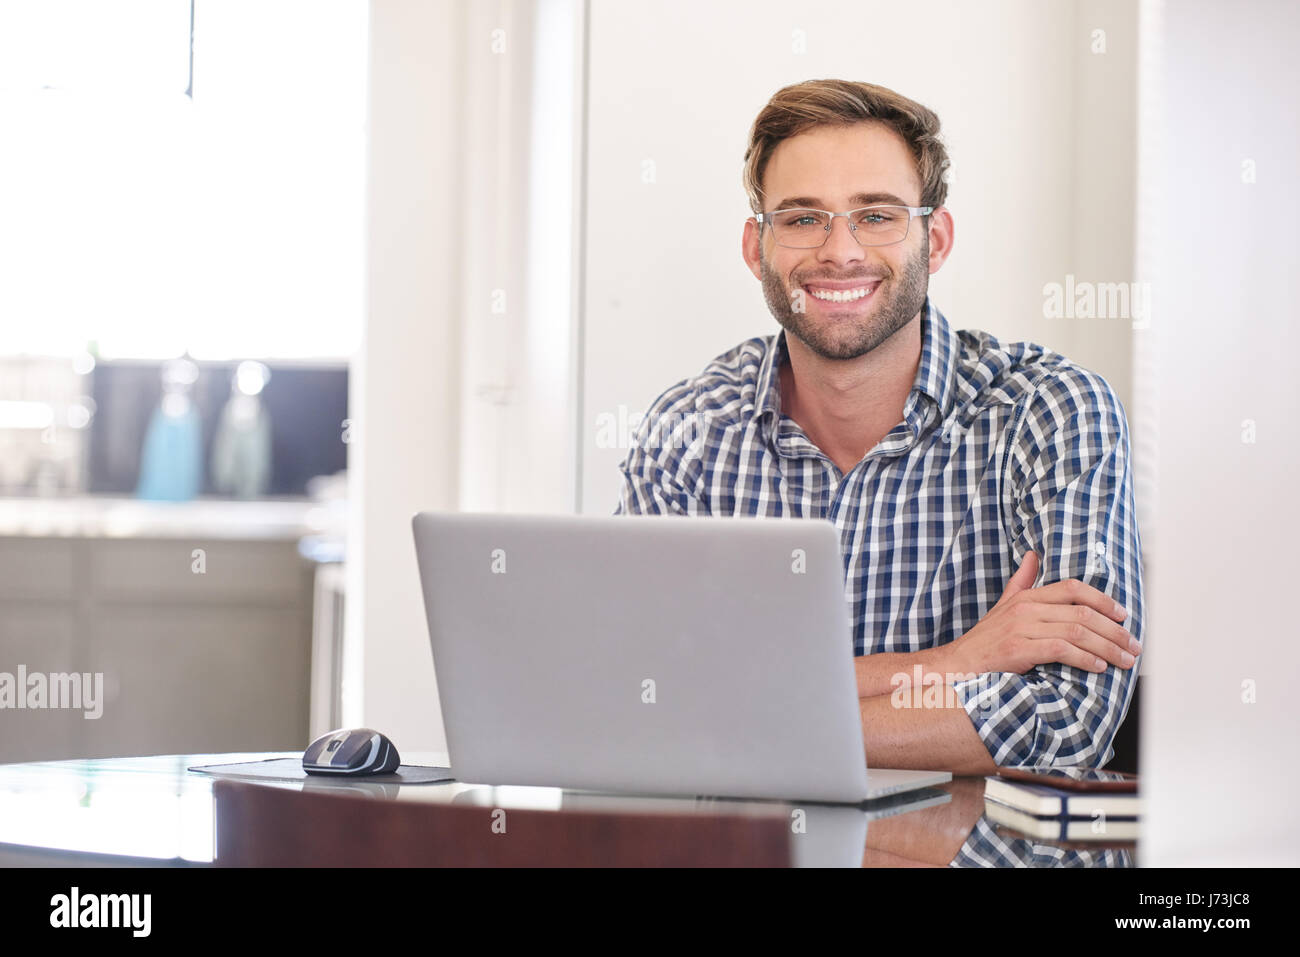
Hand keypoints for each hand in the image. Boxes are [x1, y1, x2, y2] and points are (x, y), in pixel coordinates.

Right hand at [944, 551, 1139, 675]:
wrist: (958, 664)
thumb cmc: (985, 639)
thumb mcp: (1004, 604)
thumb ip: (1022, 581)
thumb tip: (1033, 556)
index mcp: (1027, 597)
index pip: (1073, 588)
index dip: (1103, 600)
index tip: (1123, 615)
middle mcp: (1026, 608)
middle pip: (1083, 613)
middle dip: (1114, 631)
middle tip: (1133, 645)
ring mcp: (1022, 628)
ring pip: (1078, 632)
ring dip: (1107, 647)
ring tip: (1123, 660)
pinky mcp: (1019, 650)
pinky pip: (1061, 650)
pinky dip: (1085, 659)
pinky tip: (1098, 667)